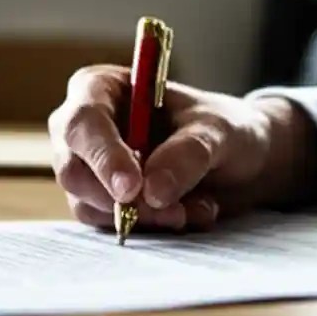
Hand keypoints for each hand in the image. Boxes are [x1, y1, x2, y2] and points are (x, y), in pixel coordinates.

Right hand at [48, 65, 316, 230]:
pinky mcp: (104, 201)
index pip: (83, 121)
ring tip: (192, 209)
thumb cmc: (224, 128)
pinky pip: (110, 225)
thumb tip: (151, 191)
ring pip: (89, 205)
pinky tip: (188, 213)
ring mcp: (92, 168)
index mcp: (102, 88)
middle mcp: (86, 129)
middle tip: (172, 211)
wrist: (243, 160)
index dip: (103, 156)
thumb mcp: (218, 131)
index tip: (132, 188)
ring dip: (143, 217)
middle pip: (73, 170)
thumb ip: (187, 153)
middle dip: (121, 198)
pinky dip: (150, 227)